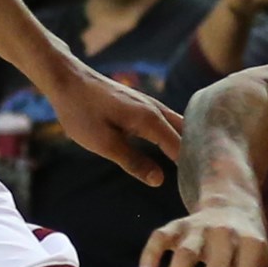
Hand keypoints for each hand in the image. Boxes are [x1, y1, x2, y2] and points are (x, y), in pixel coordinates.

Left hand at [43, 64, 183, 187]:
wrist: (66, 79)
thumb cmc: (82, 112)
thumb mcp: (104, 143)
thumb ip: (133, 161)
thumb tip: (159, 180)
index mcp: (151, 120)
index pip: (182, 148)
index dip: (190, 168)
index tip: (197, 187)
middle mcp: (157, 110)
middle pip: (188, 135)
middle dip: (196, 155)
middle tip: (201, 180)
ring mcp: (151, 105)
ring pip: (180, 127)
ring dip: (187, 145)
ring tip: (192, 168)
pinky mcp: (142, 104)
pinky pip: (168, 122)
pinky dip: (175, 136)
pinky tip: (172, 149)